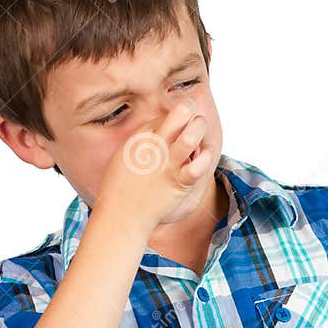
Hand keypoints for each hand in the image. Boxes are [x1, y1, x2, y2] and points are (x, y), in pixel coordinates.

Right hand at [93, 97, 212, 230]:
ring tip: (201, 140)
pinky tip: (204, 158)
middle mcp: (155, 145)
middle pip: (182, 112)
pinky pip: (199, 165)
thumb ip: (143, 140)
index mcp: (140, 136)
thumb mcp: (125, 154)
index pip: (169, 113)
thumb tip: (161, 129)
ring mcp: (168, 163)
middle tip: (195, 125)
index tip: (180, 129)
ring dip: (201, 132)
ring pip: (193, 134)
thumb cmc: (122, 187)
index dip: (180, 118)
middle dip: (194, 113)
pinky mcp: (179, 182)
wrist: (121, 215)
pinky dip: (206, 158)